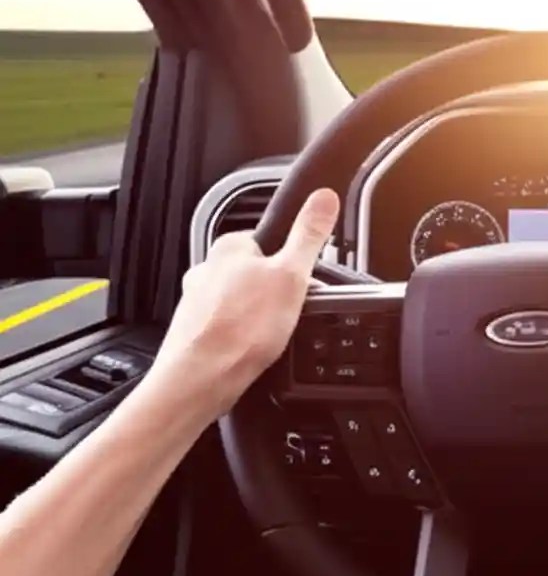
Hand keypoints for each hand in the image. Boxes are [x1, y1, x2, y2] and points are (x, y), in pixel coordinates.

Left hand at [150, 189, 339, 422]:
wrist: (201, 378)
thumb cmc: (242, 329)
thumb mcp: (291, 275)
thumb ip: (308, 235)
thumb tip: (324, 198)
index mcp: (230, 247)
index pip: (267, 242)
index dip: (290, 263)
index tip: (301, 282)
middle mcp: (207, 269)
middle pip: (253, 273)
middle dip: (273, 291)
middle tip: (291, 312)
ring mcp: (197, 301)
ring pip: (239, 301)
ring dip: (256, 315)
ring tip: (271, 336)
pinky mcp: (194, 331)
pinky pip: (227, 327)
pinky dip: (241, 336)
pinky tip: (252, 350)